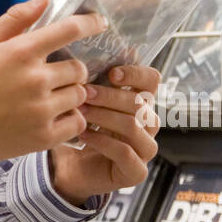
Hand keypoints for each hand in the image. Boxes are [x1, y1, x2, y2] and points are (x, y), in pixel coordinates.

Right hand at [0, 0, 106, 165]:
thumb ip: (16, 19)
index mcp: (21, 52)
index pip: (69, 30)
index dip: (90, 24)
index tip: (100, 23)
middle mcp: (36, 79)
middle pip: (78, 69)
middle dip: (70, 70)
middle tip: (53, 77)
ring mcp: (41, 110)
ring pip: (80, 95)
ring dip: (70, 94)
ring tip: (50, 98)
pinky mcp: (43, 136)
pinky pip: (78, 122)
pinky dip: (71, 118)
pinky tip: (53, 116)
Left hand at [49, 64, 161, 206]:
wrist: (70, 168)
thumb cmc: (80, 128)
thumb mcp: (85, 100)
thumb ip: (93, 78)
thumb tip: (93, 50)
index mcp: (141, 102)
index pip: (152, 80)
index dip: (135, 73)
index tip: (112, 73)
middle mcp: (149, 124)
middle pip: (140, 103)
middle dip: (109, 96)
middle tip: (84, 92)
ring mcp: (145, 149)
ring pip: (134, 126)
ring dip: (104, 116)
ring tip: (81, 111)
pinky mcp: (136, 172)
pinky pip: (125, 153)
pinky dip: (102, 141)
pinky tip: (83, 134)